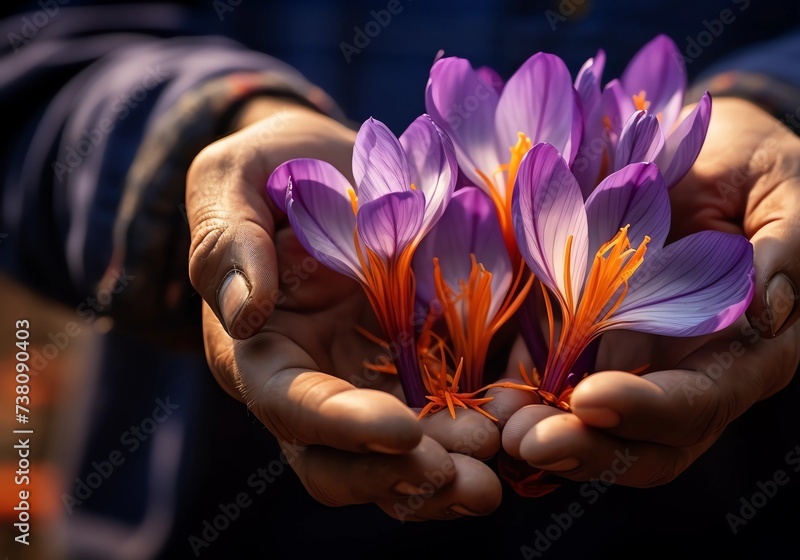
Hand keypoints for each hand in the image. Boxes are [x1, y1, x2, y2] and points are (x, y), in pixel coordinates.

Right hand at [186, 97, 500, 518]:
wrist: (345, 166)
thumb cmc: (280, 167)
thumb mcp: (236, 179)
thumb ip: (228, 240)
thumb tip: (243, 313)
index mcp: (263, 352)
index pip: (290, 408)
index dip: (342, 427)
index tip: (401, 429)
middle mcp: (318, 386)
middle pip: (345, 463)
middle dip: (402, 479)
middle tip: (468, 476)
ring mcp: (378, 385)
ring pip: (404, 461)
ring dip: (452, 476)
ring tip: (504, 468)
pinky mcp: (431, 369)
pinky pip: (457, 417)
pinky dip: (491, 431)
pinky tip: (530, 426)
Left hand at [498, 97, 799, 484]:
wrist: (697, 149)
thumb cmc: (753, 166)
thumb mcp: (791, 186)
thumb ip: (796, 246)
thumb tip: (768, 311)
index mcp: (749, 352)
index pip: (703, 405)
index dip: (650, 411)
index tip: (592, 398)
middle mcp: (689, 376)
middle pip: (645, 445)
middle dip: (588, 450)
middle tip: (526, 441)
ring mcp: (635, 367)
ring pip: (594, 433)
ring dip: (546, 440)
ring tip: (496, 431)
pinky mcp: (588, 346)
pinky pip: (550, 389)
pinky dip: (519, 400)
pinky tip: (482, 398)